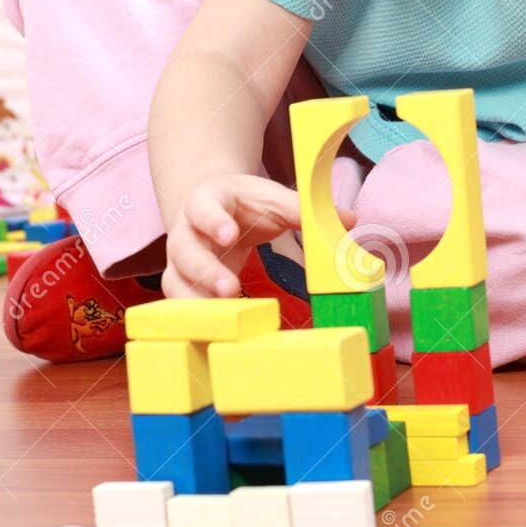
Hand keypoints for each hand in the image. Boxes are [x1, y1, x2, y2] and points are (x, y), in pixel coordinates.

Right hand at [162, 174, 355, 299]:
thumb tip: (349, 219)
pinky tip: (217, 327)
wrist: (215, 207)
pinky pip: (181, 300)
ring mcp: (180, 259)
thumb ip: (303, 209)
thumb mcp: (272, 199)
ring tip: (225, 316)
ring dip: (197, 300)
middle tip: (230, 289)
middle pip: (183, 249)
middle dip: (205, 270)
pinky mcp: (184, 282)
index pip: (202, 207)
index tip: (229, 234)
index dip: (212, 221)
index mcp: (207, 201)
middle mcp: (186, 230)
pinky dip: (195, 315)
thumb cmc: (246, 203)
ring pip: (176, 280)